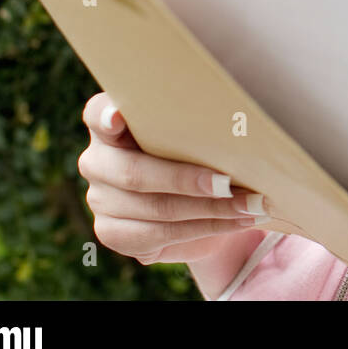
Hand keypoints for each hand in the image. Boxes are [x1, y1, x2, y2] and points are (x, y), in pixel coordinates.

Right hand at [77, 92, 270, 265]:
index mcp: (110, 122)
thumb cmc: (199, 151)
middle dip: (187, 179)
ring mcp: (100, 199)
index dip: (106, 116)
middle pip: (134, 172)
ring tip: (251, 205)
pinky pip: (160, 235)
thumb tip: (239, 123)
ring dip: (211, 209)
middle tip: (229, 183)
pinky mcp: (112, 232)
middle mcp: (97, 160)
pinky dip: (206, 228)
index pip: (98, 113)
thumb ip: (198, 121)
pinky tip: (237, 221)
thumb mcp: (198, 131)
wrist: (198, 203)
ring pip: (156, 208)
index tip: (118, 116)